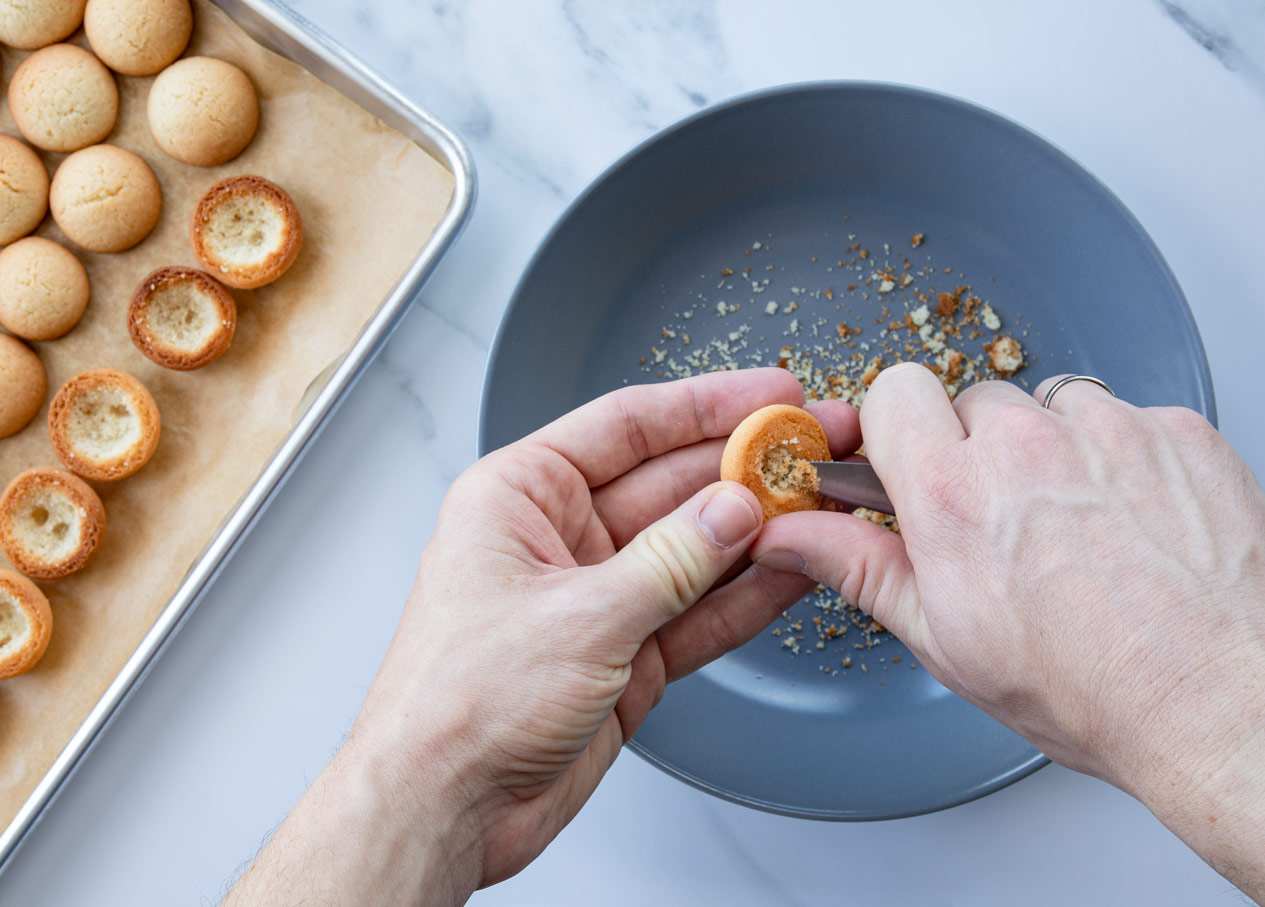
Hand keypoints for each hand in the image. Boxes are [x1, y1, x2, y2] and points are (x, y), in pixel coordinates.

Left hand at [225, 369, 857, 905]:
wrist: (443, 807)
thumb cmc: (458, 704)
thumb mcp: (579, 618)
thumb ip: (670, 562)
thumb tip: (732, 510)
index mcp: (520, 496)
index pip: (626, 426)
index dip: (705, 406)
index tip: (769, 394)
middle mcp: (558, 539)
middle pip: (670, 484)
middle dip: (745, 467)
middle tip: (813, 448)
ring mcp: (596, 598)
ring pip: (692, 549)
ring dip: (756, 530)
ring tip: (821, 504)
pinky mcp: (623, 654)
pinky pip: (695, 611)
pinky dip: (744, 595)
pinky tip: (792, 569)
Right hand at [753, 364, 1264, 902]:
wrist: (1219, 705)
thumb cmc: (1092, 690)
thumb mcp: (944, 639)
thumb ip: (858, 566)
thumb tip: (792, 536)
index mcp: (952, 493)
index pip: (894, 393)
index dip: (900, 429)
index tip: (913, 462)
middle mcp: (1027, 445)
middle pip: (975, 400)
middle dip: (979, 448)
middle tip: (1006, 517)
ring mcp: (1111, 430)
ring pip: (1054, 403)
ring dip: (1054, 447)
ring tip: (1078, 522)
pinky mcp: (1180, 431)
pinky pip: (1130, 417)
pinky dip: (1125, 456)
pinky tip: (1134, 520)